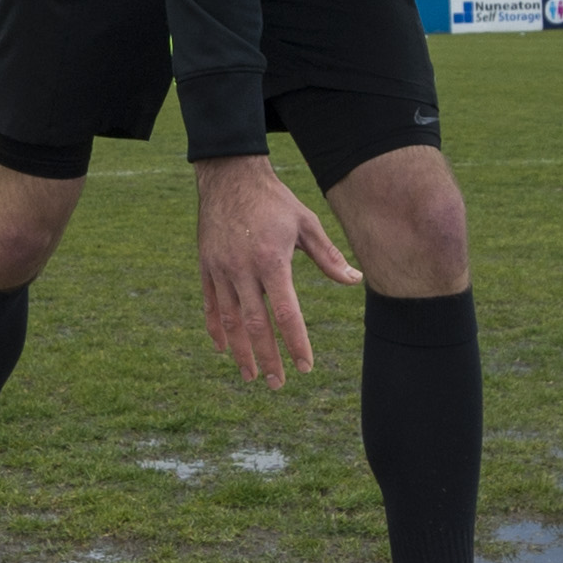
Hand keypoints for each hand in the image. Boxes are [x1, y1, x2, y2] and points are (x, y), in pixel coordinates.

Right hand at [195, 156, 362, 385]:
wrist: (229, 177)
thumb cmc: (274, 201)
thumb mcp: (306, 223)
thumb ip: (328, 256)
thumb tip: (355, 280)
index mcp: (271, 260)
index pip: (286, 313)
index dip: (295, 343)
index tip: (305, 366)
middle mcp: (243, 269)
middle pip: (256, 325)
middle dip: (268, 358)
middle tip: (277, 384)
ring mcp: (221, 270)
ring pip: (231, 321)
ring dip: (241, 352)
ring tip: (251, 376)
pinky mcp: (206, 267)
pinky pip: (211, 305)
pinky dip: (217, 329)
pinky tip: (224, 349)